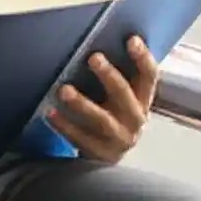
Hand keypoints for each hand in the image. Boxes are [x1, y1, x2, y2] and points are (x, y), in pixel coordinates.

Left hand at [46, 35, 159, 163]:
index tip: (131, 40)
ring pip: (102, 120)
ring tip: (63, 90)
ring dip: (82, 103)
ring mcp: (119, 139)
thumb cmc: (110, 118)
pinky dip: (64, 126)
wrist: (105, 160)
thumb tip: (96, 44)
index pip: (150, 77)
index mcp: (142, 101)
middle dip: (109, 76)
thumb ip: (115, 78)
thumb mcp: (119, 100)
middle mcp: (135, 120)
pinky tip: (50, 113)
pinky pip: (80, 139)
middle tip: (93, 58)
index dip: (143, 59)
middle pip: (124, 95)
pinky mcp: (100, 154)